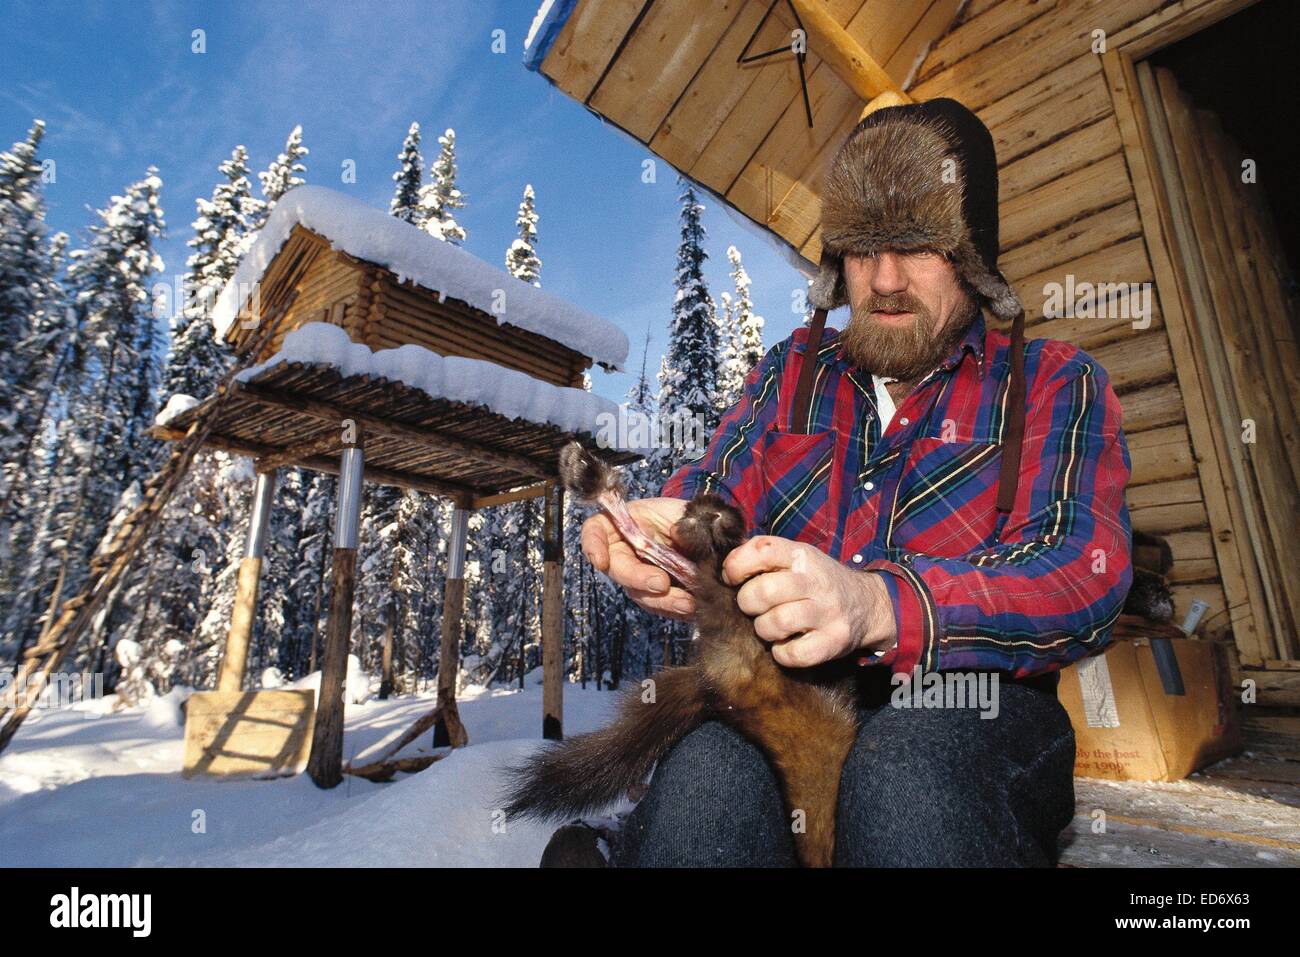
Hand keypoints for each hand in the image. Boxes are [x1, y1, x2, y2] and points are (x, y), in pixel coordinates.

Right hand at [579, 496, 694, 620]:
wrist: (705, 537)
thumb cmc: (689, 517)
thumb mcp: (686, 511)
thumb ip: (683, 521)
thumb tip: (679, 533)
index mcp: (623, 523)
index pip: (595, 531)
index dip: (593, 545)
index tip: (601, 561)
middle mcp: (625, 551)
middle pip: (616, 568)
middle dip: (636, 578)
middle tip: (662, 583)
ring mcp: (638, 575)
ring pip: (638, 593)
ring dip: (661, 601)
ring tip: (686, 603)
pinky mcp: (655, 594)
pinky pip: (657, 605)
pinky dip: (673, 609)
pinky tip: (689, 609)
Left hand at [722, 535, 896, 666]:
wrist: (867, 604)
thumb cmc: (815, 582)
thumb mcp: (794, 559)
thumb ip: (760, 557)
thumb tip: (721, 567)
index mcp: (801, 555)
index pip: (761, 550)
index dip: (737, 566)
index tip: (733, 579)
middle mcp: (816, 581)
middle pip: (764, 591)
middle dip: (747, 603)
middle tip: (753, 608)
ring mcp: (827, 612)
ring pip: (777, 622)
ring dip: (763, 629)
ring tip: (769, 627)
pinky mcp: (834, 641)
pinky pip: (794, 654)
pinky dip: (782, 653)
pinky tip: (785, 645)